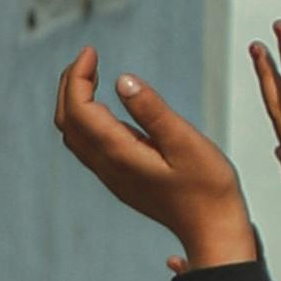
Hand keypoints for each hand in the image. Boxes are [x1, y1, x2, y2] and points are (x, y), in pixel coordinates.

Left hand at [53, 49, 260, 270]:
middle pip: (67, 120)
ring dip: (74, 101)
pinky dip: (84, 118)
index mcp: (119, 154)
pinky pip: (87, 145)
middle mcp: (107, 166)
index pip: (79, 109)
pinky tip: (105, 108)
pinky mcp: (121, 179)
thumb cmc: (208, 187)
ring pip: (73, 134)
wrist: (213, 230)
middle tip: (87, 57)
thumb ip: (153, 111)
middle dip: (69, 84)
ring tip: (91, 75)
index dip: (77, 76)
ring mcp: (111, 175)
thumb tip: (122, 80)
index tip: (91, 50)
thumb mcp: (186, 143)